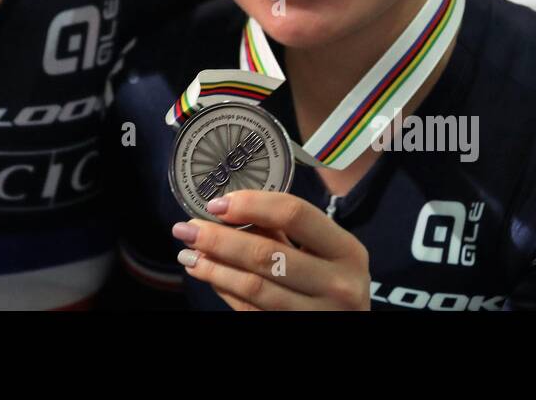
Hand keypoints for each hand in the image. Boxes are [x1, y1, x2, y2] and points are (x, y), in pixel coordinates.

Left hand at [172, 190, 369, 309]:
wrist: (349, 325)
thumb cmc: (332, 278)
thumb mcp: (324, 250)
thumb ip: (284, 230)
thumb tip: (226, 210)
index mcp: (346, 250)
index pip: (294, 214)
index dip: (251, 204)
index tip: (216, 204)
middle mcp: (337, 284)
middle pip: (266, 254)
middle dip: (218, 239)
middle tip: (186, 228)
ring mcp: (317, 314)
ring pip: (253, 286)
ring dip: (213, 267)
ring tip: (187, 254)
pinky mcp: (294, 330)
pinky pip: (250, 309)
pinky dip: (224, 289)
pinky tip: (207, 274)